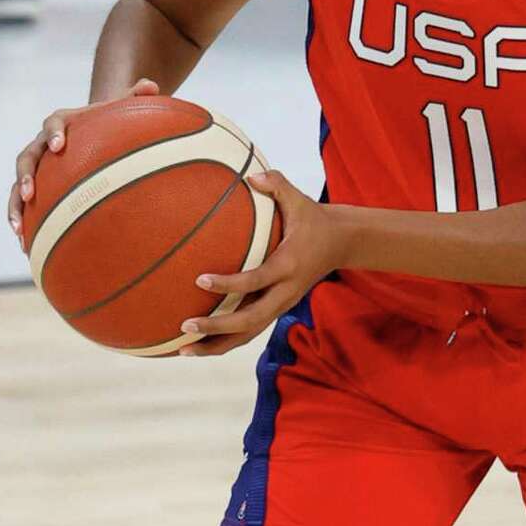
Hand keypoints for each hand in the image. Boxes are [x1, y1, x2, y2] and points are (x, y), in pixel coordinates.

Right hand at [9, 79, 160, 246]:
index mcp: (63, 122)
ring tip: (18, 228)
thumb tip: (152, 84)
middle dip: (25, 176)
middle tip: (30, 193)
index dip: (54, 133)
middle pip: (26, 158)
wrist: (95, 130)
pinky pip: (25, 204)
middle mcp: (43, 145)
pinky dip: (24, 221)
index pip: (53, 124)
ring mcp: (39, 167)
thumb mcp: (121, 107)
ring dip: (15, 205)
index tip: (59, 145)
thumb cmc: (110, 121)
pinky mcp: (38, 186)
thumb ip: (134, 96)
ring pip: (17, 185)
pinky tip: (27, 245)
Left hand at [178, 171, 337, 355]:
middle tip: (184, 326)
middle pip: (251, 320)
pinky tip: (197, 343)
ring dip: (217, 344)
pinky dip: (224, 340)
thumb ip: (276, 184)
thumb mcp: (300, 200)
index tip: (199, 280)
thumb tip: (250, 176)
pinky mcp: (277, 309)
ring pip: (249, 334)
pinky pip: (250, 331)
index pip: (257, 280)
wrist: (342, 243)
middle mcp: (286, 291)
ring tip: (183, 350)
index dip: (229, 284)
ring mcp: (282, 304)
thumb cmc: (314, 219)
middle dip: (217, 327)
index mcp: (289, 266)